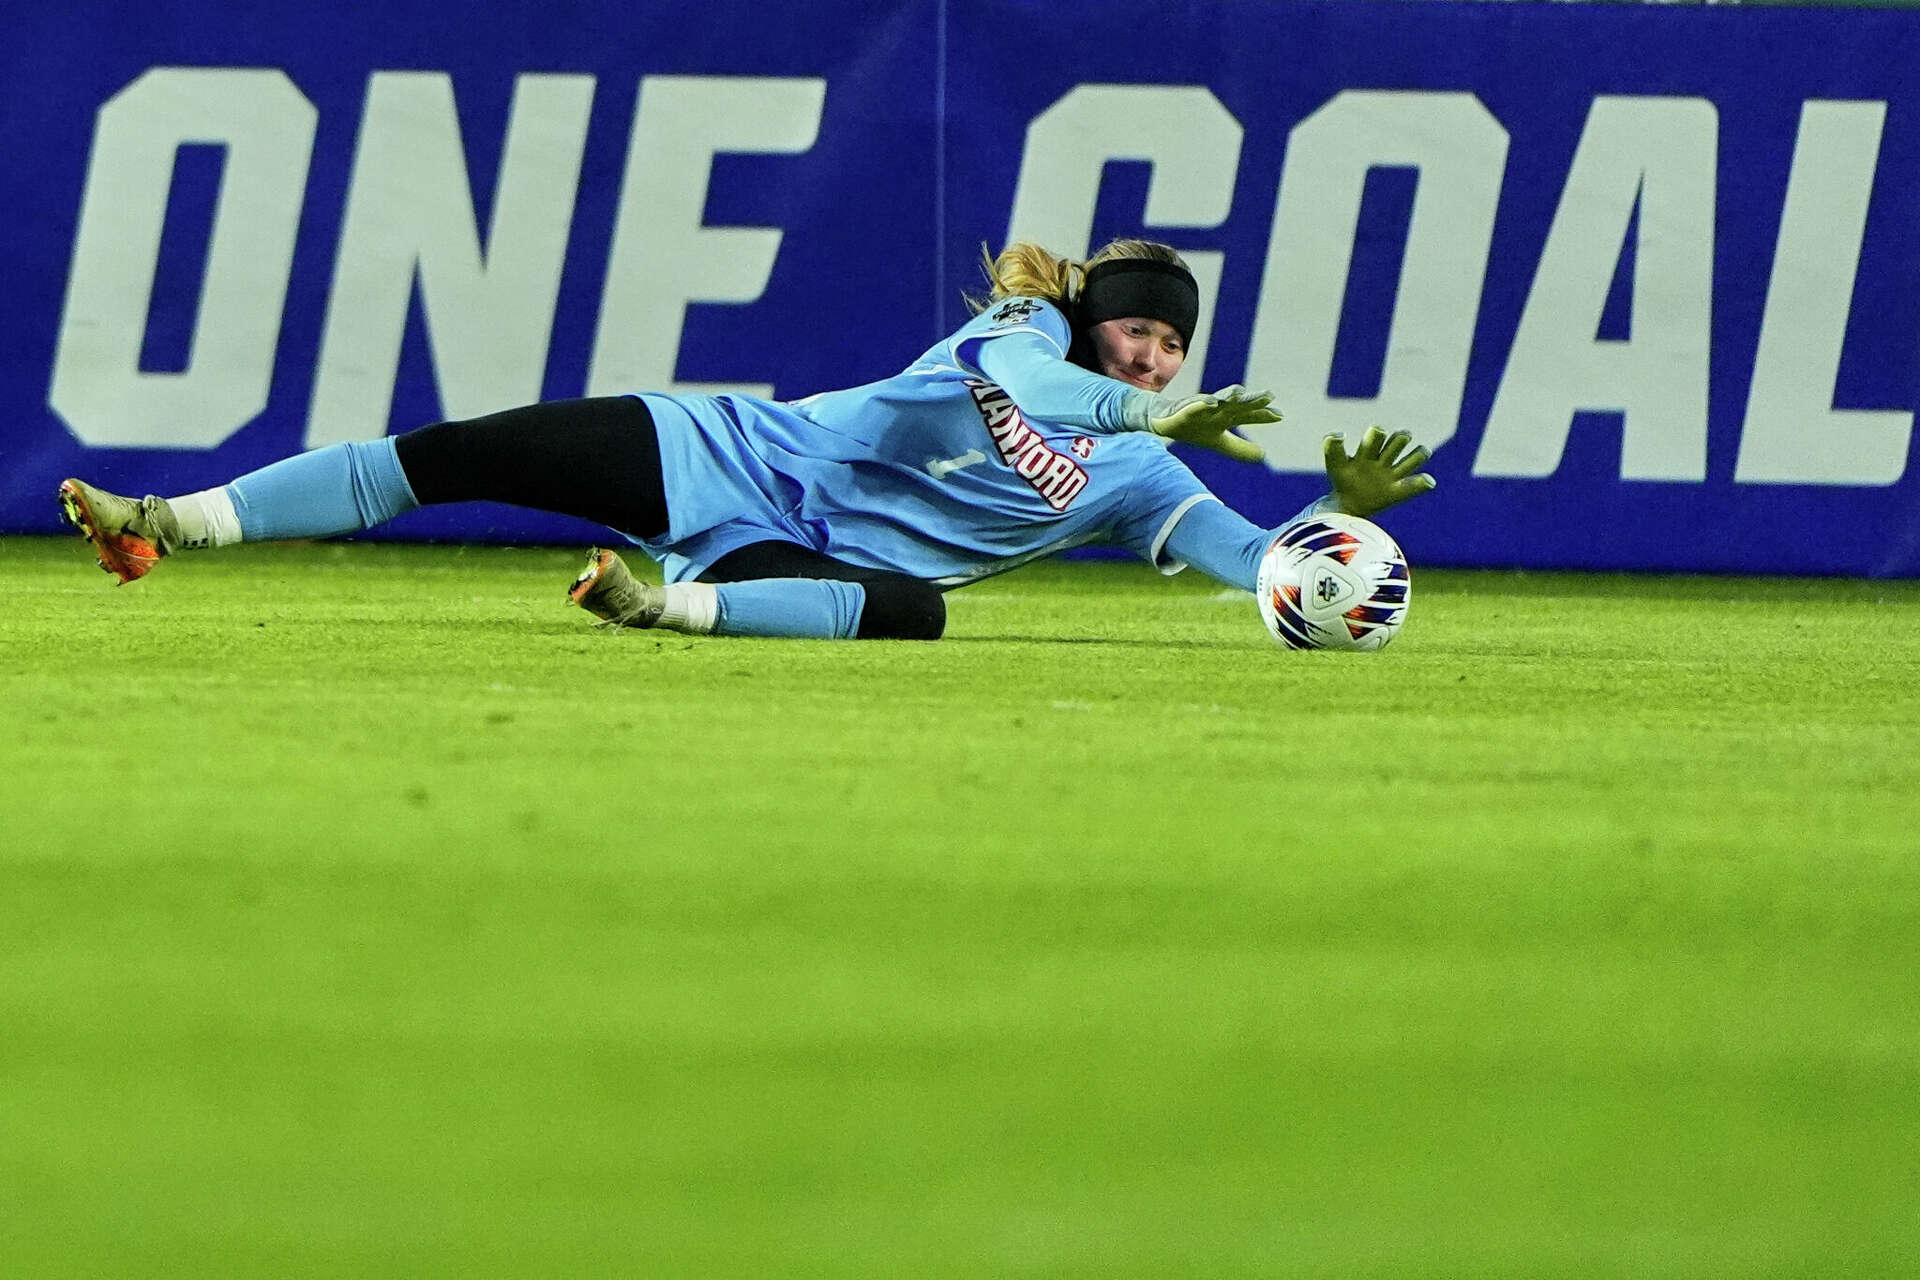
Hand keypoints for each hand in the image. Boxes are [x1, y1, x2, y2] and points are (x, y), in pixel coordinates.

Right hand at [1147, 386, 1280, 462]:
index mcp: (1227, 416)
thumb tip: (1263, 456)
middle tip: (1268, 395)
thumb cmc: (1196, 429)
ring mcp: (1203, 407)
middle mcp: (1218, 409)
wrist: (1167, 422)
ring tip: (1239, 392)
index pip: (1249, 415)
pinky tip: (1210, 402)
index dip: (1263, 415)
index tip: (1279, 415)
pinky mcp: (1186, 409)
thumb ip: (1240, 448)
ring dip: (1229, 395)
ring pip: (1218, 400)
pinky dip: (1202, 403)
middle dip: (1252, 400)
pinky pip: (1195, 405)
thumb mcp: (1220, 442)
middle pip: (1238, 404)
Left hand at [1323, 427, 1436, 516]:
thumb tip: (1339, 433)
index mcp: (1369, 450)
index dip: (1377, 434)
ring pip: (1415, 458)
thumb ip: (1333, 448)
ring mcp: (1393, 475)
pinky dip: (1424, 482)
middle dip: (1400, 438)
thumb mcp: (1335, 464)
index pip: (1378, 434)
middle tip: (1392, 447)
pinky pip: (1418, 485)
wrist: (1345, 506)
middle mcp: (1384, 459)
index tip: (1371, 440)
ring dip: (1419, 454)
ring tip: (1420, 453)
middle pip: (1400, 440)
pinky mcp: (1399, 492)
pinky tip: (1426, 481)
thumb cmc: (1341, 481)